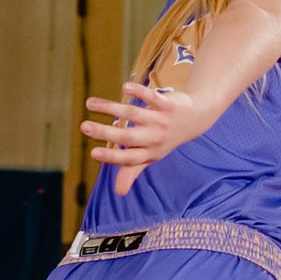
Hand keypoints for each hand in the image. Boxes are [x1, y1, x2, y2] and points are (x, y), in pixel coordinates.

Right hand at [82, 83, 218, 194]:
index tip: (92, 154)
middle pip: (128, 137)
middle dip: (105, 133)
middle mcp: (155, 138)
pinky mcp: (167, 104)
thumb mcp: (151, 156)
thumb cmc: (166, 139)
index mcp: (149, 153)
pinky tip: (125, 87)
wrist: (196, 119)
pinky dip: (140, 92)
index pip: (129, 158)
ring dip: (110, 108)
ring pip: (134, 114)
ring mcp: (161, 120)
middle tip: (84, 127)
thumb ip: (132, 169)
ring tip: (89, 103)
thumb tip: (118, 193)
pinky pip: (152, 98)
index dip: (112, 157)